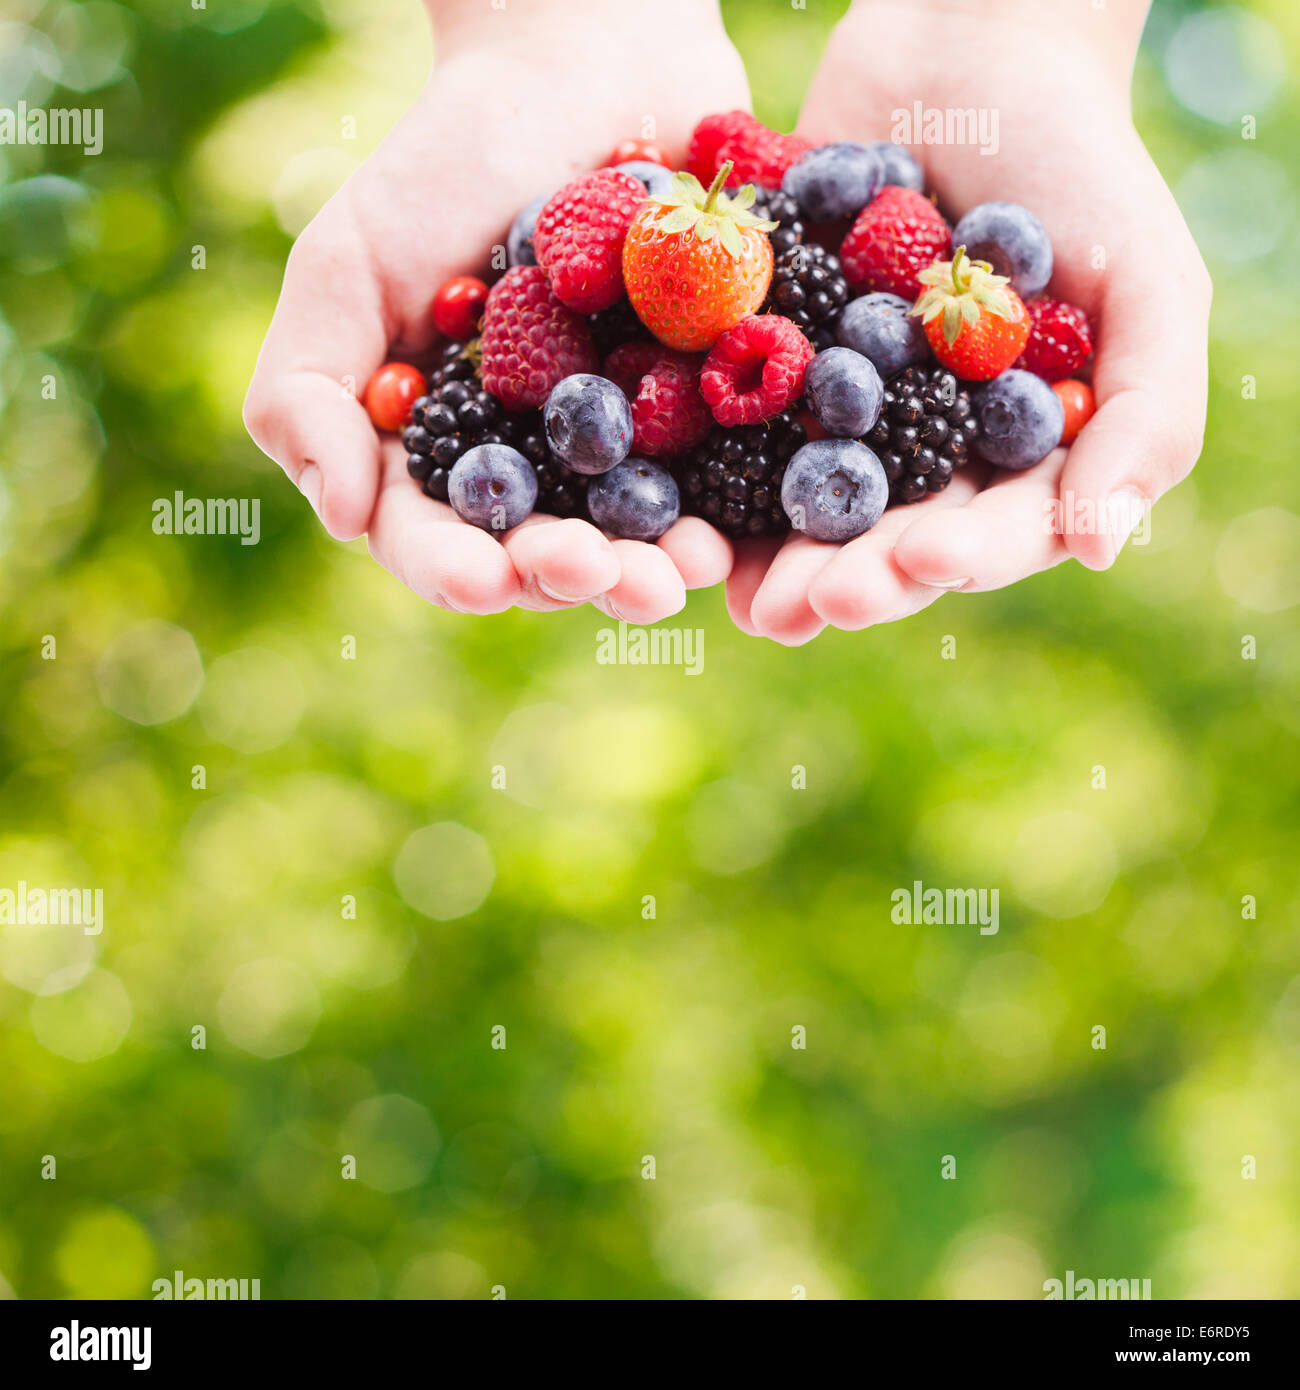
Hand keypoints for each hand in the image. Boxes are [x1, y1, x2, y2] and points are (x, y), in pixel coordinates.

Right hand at [244, 0, 748, 621]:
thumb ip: (309, 387)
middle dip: (565, 573)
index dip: (452, 566)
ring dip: (648, 567)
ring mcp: (615, 448)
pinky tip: (729, 533)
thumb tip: (342, 517)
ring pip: (625, 535)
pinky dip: (721, 510)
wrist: (583, 72)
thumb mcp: (348, 260)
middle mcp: (526, 466)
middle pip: (536, 552)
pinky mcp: (696, 415)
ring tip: (678, 574)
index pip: (429, 533)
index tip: (485, 579)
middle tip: (596, 574)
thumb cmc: (447, 163)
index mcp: (436, 448)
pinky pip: (711, 479)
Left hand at [728, 0, 1210, 643]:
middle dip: (853, 577)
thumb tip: (1098, 549)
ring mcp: (844, 422)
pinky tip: (680, 515)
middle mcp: (926, 457)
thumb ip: (1145, 415)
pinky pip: (735, 433)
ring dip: (775, 559)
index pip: (996, 532)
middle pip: (891, 540)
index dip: (961, 558)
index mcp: (1017, 459)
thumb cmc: (1078, 167)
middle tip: (809, 606)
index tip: (922, 563)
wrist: (963, 56)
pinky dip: (709, 473)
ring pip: (807, 509)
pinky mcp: (769, 373)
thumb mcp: (1148, 284)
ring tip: (745, 600)